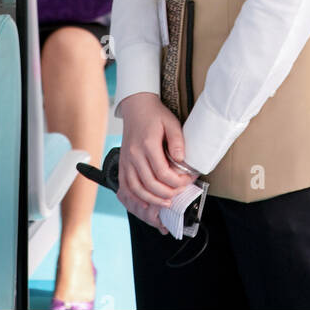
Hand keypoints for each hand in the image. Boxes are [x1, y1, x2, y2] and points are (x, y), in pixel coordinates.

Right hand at [117, 92, 197, 227]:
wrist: (136, 106)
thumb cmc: (154, 115)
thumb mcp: (171, 122)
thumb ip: (177, 141)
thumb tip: (181, 159)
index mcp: (148, 144)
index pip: (163, 172)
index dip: (177, 182)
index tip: (187, 180)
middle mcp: (134, 154)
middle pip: (150, 184)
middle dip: (168, 193)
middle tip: (180, 193)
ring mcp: (126, 160)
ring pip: (136, 188)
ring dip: (152, 199)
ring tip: (166, 202)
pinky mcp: (122, 163)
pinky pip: (125, 186)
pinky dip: (134, 197)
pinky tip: (145, 202)